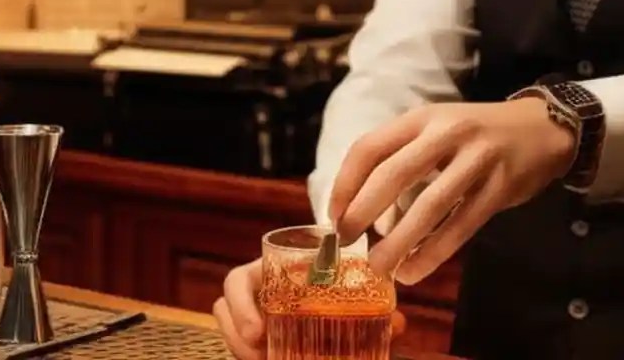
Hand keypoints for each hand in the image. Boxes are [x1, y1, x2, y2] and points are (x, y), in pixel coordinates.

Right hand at [212, 257, 409, 359]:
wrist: (330, 280)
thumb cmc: (335, 278)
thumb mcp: (348, 287)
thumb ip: (371, 303)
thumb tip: (399, 323)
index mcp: (270, 272)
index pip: (237, 282)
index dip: (240, 306)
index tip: (258, 332)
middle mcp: (255, 294)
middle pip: (225, 313)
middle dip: (237, 340)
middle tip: (260, 357)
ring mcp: (252, 316)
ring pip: (231, 335)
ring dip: (242, 351)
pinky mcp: (255, 336)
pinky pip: (243, 347)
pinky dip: (253, 354)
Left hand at [331, 98, 573, 284]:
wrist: (542, 129)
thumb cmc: (476, 135)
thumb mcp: (436, 130)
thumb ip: (401, 157)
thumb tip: (356, 206)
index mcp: (421, 118)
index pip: (369, 147)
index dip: (345, 184)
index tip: (332, 216)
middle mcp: (446, 133)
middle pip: (394, 174)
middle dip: (363, 212)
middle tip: (345, 242)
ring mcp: (476, 159)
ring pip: (429, 206)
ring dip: (399, 241)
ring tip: (378, 267)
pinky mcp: (501, 187)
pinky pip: (461, 225)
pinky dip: (434, 252)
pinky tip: (415, 270)